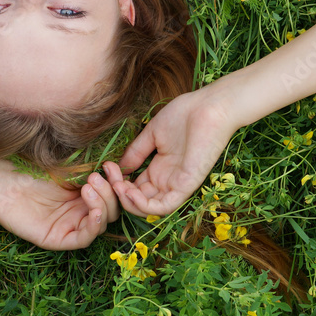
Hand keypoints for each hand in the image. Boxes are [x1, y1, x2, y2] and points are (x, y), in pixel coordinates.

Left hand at [0, 166, 119, 250]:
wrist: (2, 179)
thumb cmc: (31, 168)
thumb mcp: (69, 166)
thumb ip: (93, 168)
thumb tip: (124, 164)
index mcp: (85, 194)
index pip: (113, 194)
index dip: (118, 183)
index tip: (113, 165)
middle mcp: (80, 212)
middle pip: (112, 210)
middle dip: (110, 193)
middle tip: (96, 177)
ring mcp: (69, 226)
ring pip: (101, 224)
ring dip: (102, 205)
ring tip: (89, 186)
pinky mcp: (57, 239)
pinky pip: (83, 238)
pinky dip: (94, 225)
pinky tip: (94, 211)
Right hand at [105, 88, 236, 217]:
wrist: (209, 107)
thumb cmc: (185, 115)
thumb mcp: (153, 134)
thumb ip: (137, 151)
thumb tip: (119, 166)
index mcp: (161, 168)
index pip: (136, 186)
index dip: (119, 182)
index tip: (106, 168)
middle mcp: (168, 179)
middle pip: (140, 199)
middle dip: (120, 193)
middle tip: (109, 179)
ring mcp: (177, 184)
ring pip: (150, 208)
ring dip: (129, 202)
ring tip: (117, 187)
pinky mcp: (187, 186)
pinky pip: (164, 206)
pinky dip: (144, 205)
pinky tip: (129, 191)